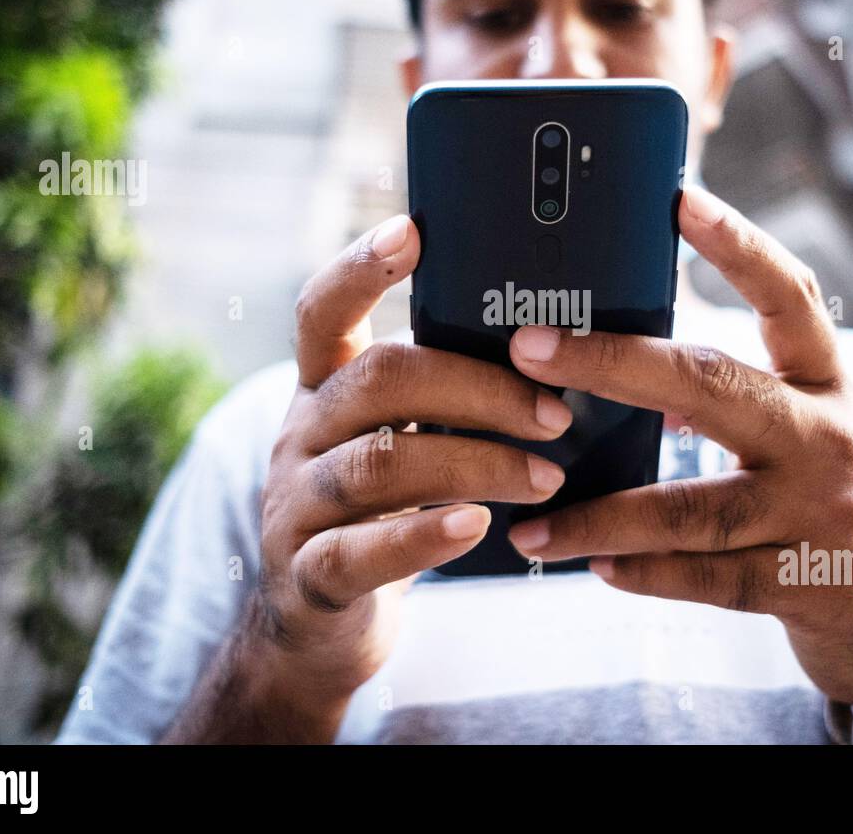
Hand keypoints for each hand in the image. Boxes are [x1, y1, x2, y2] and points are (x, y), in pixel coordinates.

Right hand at [253, 214, 568, 722]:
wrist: (317, 622)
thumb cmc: (382, 514)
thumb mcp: (395, 440)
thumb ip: (438, 398)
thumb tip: (548, 347)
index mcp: (323, 389)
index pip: (323, 310)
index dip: (360, 266)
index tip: (413, 230)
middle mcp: (301, 435)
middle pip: (380, 379)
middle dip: (479, 387)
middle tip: (556, 413)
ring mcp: (296, 505)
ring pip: (381, 463)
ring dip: (478, 462)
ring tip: (546, 476)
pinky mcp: (309, 574)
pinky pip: (361, 550)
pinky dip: (424, 535)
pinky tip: (477, 527)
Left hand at [505, 186, 852, 735]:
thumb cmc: (825, 504)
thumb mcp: (804, 431)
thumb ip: (730, 393)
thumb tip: (618, 357)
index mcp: (827, 385)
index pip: (791, 298)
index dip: (739, 244)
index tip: (681, 199)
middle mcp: (831, 439)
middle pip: (713, 385)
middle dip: (612, 364)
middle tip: (531, 348)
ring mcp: (826, 514)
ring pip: (694, 507)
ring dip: (601, 515)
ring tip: (531, 523)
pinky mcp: (813, 585)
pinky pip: (707, 577)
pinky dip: (644, 571)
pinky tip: (593, 565)